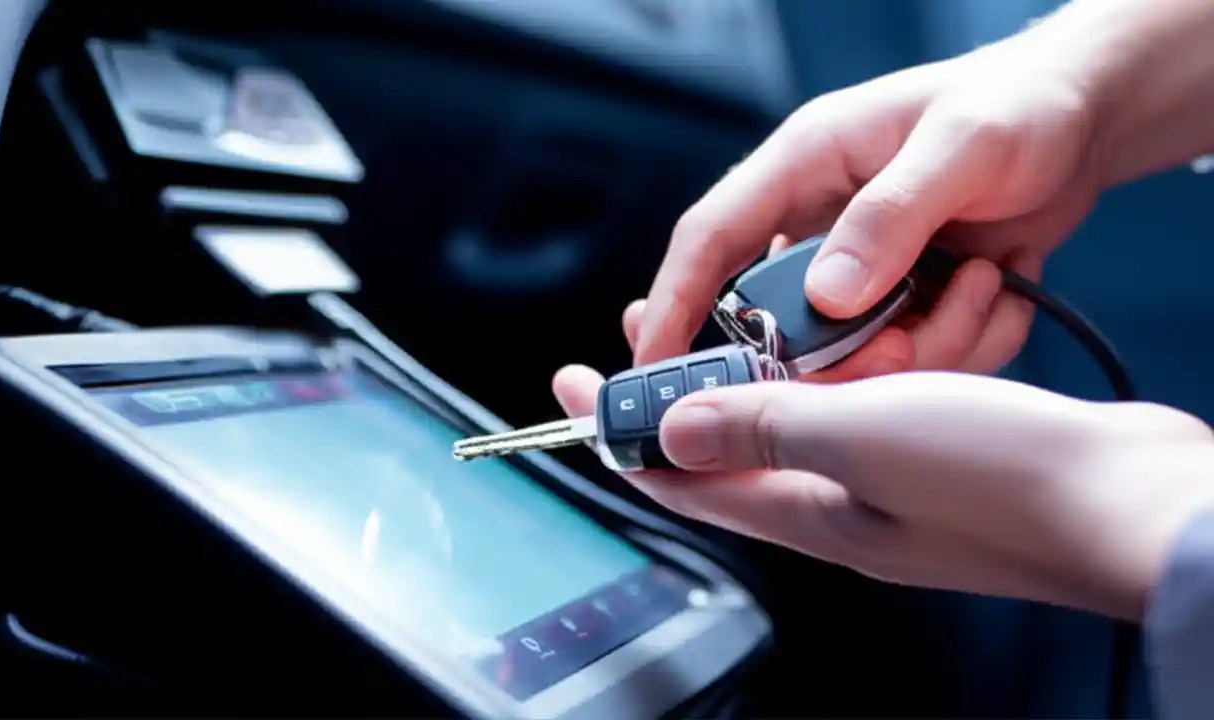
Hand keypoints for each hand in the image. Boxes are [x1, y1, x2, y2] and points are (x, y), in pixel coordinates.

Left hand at [553, 363, 1213, 621]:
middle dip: (676, 400)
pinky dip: (824, 381)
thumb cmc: (1010, 483)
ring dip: (750, 384)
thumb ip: (764, 429)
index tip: (571, 385)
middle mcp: (838, 509)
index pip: (681, 479)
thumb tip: (678, 427)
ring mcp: (885, 489)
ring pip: (789, 432)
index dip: (618, 430)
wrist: (1132, 502)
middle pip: (725, 456)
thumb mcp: (864, 439)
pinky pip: (850, 418)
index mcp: (810, 516)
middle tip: (639, 346)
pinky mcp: (930, 460)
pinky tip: (825, 351)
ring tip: (722, 335)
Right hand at [631, 14, 1114, 378]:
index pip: (710, 238)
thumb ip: (891, 215)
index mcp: (804, 167)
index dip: (672, 301)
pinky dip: (966, 342)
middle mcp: (820, 225)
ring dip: (927, 343)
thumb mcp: (961, 145)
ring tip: (985, 282)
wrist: (1087, 120)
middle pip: (781, 322)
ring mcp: (862, 271)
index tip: (652, 360)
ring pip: (854, 356)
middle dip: (843, 353)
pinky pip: (916, 360)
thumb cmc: (1019, 104)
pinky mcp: (906, 304)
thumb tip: (828, 296)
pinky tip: (1001, 288)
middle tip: (904, 340)